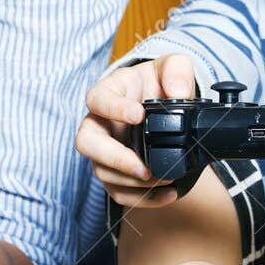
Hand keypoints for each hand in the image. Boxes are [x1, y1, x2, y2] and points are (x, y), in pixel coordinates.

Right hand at [75, 54, 196, 208]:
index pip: (97, 100)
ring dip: (131, 182)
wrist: (165, 102)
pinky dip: (143, 198)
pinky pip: (120, 192)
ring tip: (163, 179)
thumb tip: (178, 93)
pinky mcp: (117, 173)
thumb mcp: (173, 65)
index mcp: (108, 93)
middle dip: (114, 158)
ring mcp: (105, 151)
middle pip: (86, 143)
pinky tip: (168, 194)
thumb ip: (177, 71)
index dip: (112, 109)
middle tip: (142, 167)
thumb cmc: (160, 81)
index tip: (138, 114)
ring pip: (102, 172)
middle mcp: (100, 123)